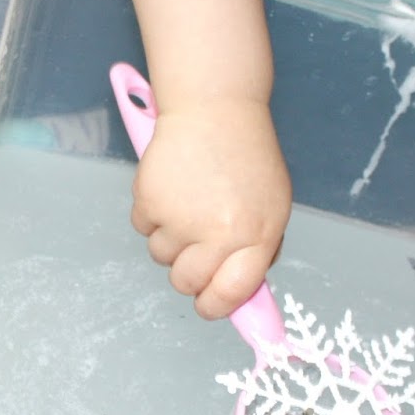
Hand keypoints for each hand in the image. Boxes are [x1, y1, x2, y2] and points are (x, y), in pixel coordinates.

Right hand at [130, 98, 291, 318]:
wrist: (215, 108)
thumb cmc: (246, 156)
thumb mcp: (272, 206)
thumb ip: (257, 250)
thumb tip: (237, 292)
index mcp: (257, 235)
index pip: (231, 293)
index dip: (215, 306)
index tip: (207, 305)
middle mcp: (220, 232)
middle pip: (186, 283)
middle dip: (186, 272)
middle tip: (194, 244)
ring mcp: (181, 218)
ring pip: (160, 256)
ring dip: (168, 237)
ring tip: (187, 201)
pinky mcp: (150, 201)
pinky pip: (142, 228)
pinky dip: (151, 213)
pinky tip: (171, 187)